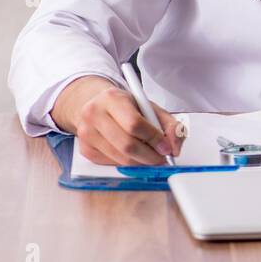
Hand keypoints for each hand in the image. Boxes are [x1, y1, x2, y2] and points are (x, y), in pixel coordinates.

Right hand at [51, 75, 185, 165]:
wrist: (97, 105)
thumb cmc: (126, 106)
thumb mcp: (149, 107)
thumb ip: (169, 124)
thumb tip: (175, 147)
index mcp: (112, 98)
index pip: (135, 124)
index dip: (154, 139)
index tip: (167, 148)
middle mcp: (94, 114)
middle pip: (127, 144)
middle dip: (150, 156)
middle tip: (162, 159)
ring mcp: (87, 133)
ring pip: (120, 158)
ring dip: (141, 162)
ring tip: (151, 157)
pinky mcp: (85, 149)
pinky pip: (112, 163)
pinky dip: (128, 163)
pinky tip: (134, 155)